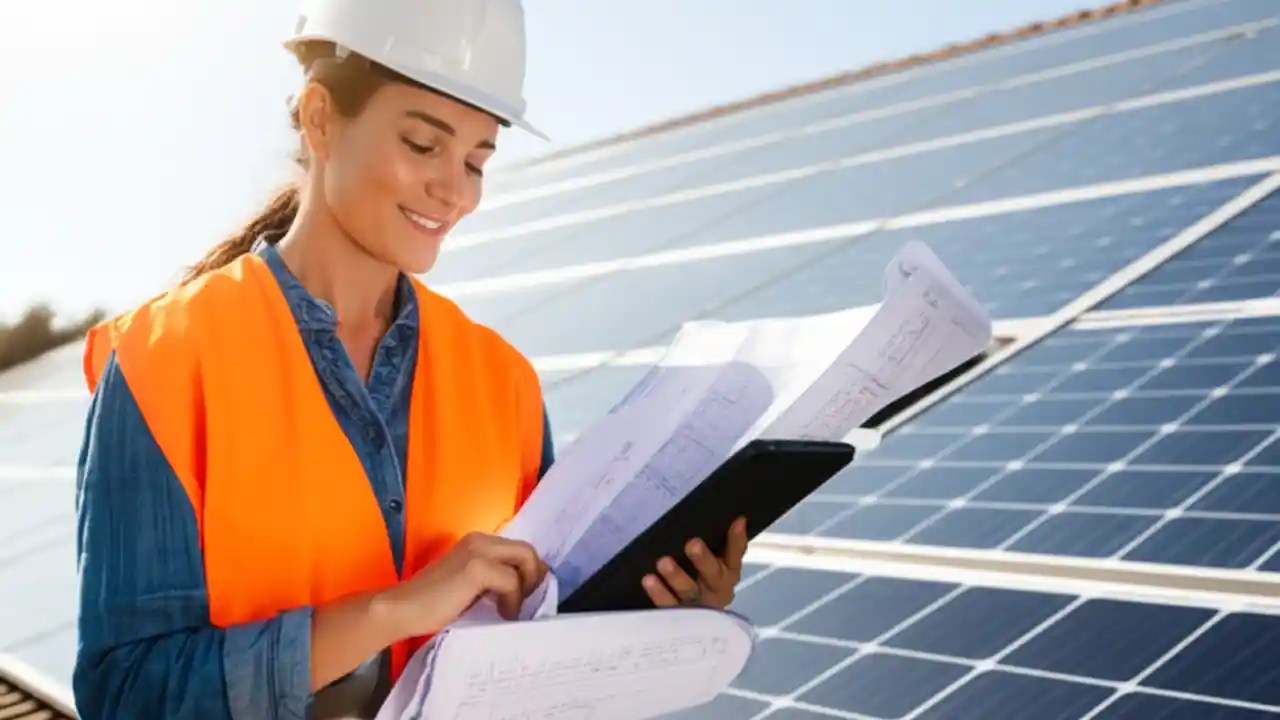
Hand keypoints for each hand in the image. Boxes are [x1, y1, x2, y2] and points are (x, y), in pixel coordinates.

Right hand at [378, 531, 546, 638]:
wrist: (402, 609)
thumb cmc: (433, 604)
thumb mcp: (470, 585)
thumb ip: (493, 578)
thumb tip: (526, 587)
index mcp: (479, 542)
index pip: (520, 549)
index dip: (529, 573)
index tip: (524, 597)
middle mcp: (481, 539)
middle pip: (528, 551)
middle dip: (534, 578)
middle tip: (522, 603)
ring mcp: (479, 550)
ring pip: (526, 560)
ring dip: (525, 588)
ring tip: (511, 609)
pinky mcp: (476, 568)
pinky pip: (511, 581)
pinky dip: (512, 601)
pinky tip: (500, 614)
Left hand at [642, 516, 747, 608]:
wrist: (696, 618)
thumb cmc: (704, 578)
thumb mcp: (716, 560)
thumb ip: (725, 542)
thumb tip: (737, 519)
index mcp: (729, 572)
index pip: (736, 554)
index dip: (737, 539)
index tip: (736, 521)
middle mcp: (716, 590)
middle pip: (713, 575)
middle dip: (703, 560)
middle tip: (692, 544)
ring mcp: (698, 606)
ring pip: (689, 592)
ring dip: (676, 577)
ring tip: (663, 562)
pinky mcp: (678, 617)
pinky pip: (669, 606)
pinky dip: (659, 593)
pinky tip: (649, 580)